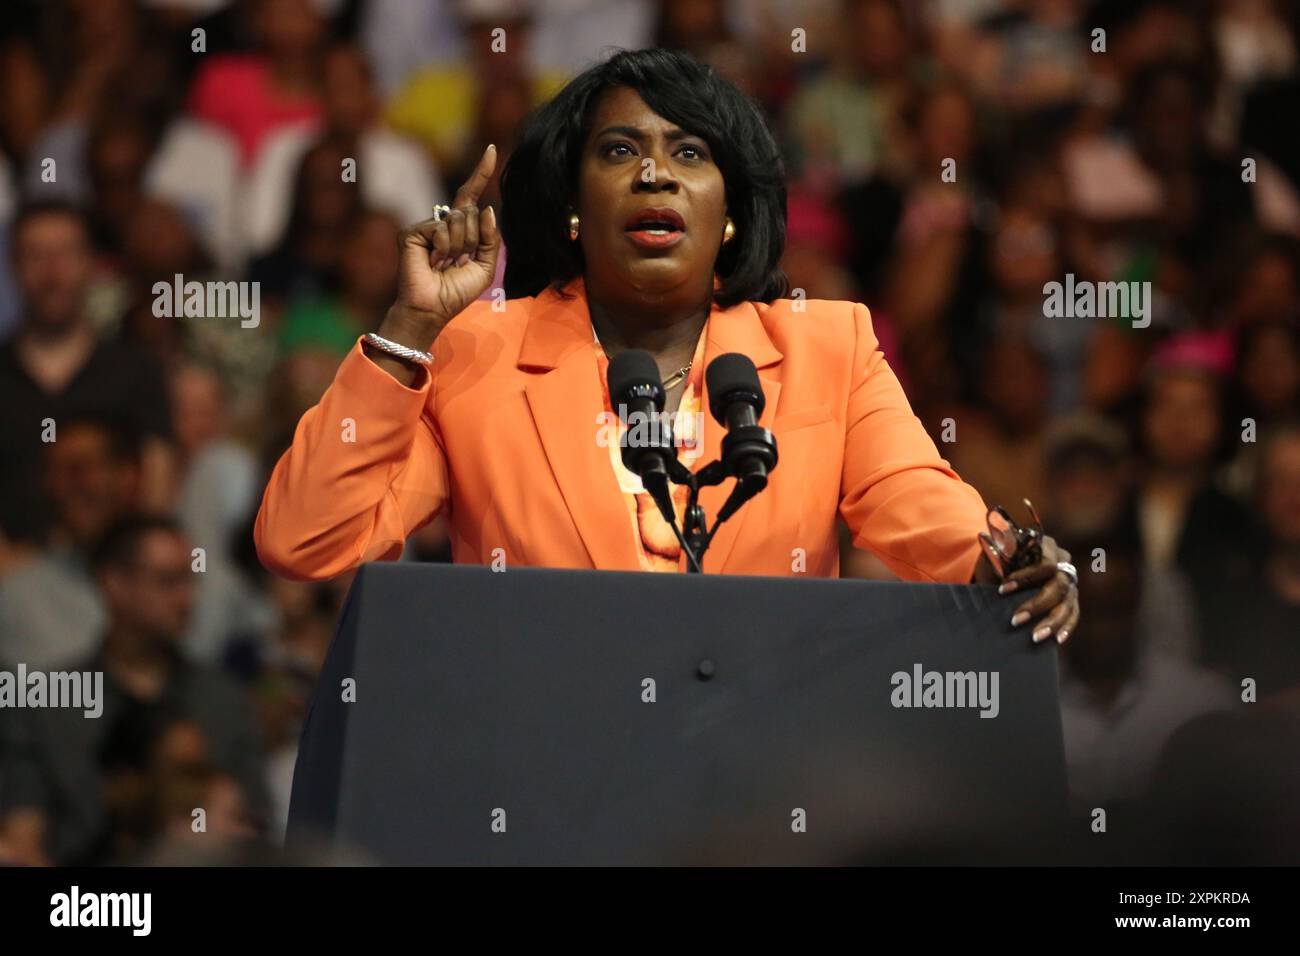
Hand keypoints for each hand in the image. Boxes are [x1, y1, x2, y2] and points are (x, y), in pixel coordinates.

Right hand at [381, 144, 501, 348]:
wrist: (433, 308)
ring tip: (445, 264)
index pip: (471, 195)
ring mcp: (427, 226)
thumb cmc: (456, 291)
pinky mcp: (412, 232)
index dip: (481, 172)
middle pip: (472, 213)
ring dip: (460, 247)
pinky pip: (441, 229)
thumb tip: (488, 208)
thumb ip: (491, 238)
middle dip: (474, 240)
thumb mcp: (485, 266)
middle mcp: (443, 222)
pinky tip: (433, 263)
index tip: (491, 149)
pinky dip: (443, 249)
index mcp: (460, 228)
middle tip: (458, 262)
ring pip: (460, 220)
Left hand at [995, 535, 1079, 644]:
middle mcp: (1063, 562)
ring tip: (1035, 637)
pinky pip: (1073, 614)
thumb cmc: (997, 559)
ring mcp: (1069, 581)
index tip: (1002, 590)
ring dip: (1052, 622)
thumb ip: (999, 547)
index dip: (1026, 577)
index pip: (1045, 564)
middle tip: (1015, 620)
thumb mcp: (994, 551)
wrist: (1002, 570)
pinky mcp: (1070, 599)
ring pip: (1068, 603)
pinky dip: (1066, 627)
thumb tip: (999, 542)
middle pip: (1058, 585)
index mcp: (1046, 546)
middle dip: (1037, 604)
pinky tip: (1057, 640)